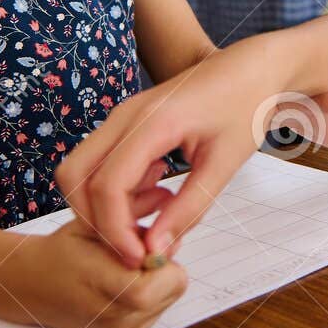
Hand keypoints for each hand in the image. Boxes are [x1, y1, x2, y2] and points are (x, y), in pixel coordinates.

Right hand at [6, 194, 188, 327]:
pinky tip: (119, 285)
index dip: (161, 253)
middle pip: (175, 287)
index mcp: (113, 290)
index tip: (142, 241)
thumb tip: (166, 194)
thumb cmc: (61, 252)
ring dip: (155, 281)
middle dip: (162, 267)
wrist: (28, 286)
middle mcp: (120, 320)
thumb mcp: (94, 221)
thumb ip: (133, 209)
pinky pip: (153, 312)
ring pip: (167, 299)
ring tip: (122, 269)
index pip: (172, 276)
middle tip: (132, 253)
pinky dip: (145, 297)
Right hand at [58, 44, 290, 270]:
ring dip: (105, 205)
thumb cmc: (245, 108)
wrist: (253, 68)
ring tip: (156, 213)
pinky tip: (158, 194)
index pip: (106, 186)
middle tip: (136, 245)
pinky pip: (101, 163)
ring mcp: (121, 117)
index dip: (115, 230)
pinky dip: (116, 190)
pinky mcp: (126, 123)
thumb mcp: (224, 164)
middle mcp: (124, 116)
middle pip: (74, 177)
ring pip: (82, 171)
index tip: (140, 258)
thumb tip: (156, 251)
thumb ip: (188, 208)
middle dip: (96, 220)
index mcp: (151, 123)